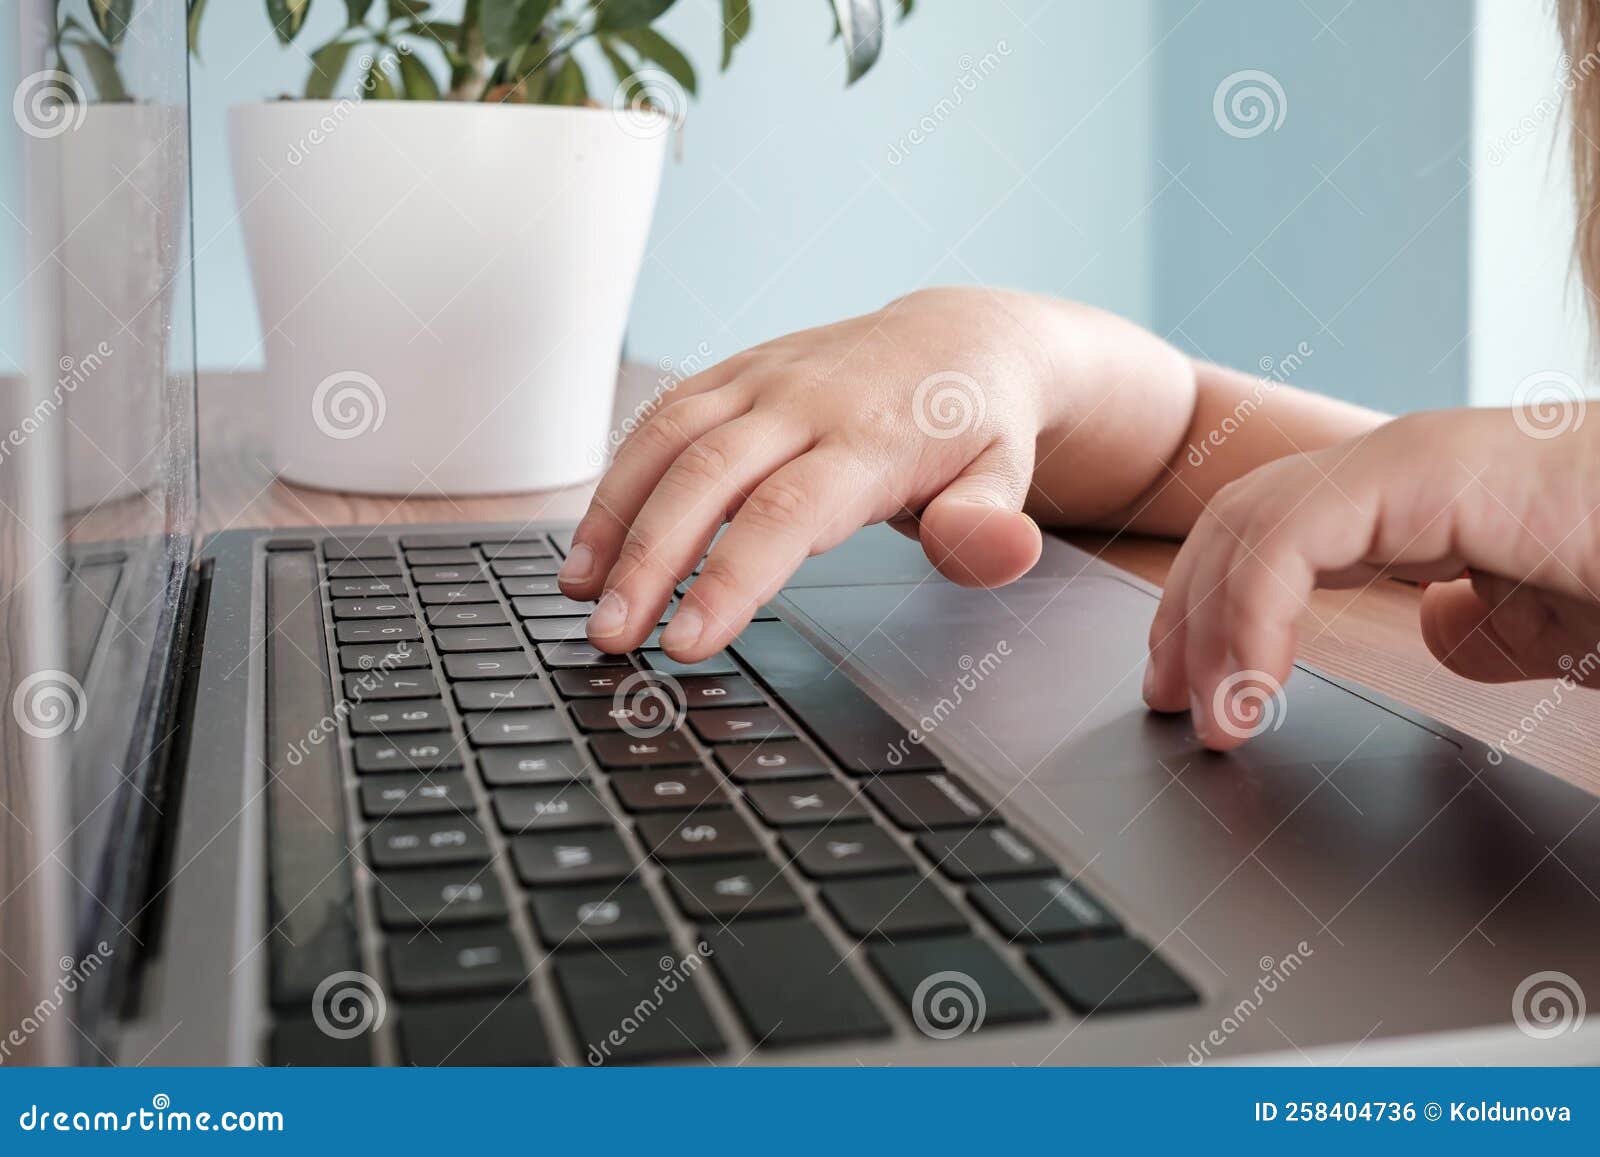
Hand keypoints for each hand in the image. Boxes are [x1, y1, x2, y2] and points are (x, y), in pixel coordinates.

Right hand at [558, 287, 1059, 659]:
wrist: (960, 338)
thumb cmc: (974, 425)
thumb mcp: (1007, 476)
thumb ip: (988, 525)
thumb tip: (1002, 553)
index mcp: (871, 438)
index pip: (786, 514)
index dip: (729, 578)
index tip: (685, 641)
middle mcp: (805, 400)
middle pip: (707, 477)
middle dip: (649, 559)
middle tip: (610, 636)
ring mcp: (763, 379)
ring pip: (667, 439)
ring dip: (614, 515)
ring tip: (580, 592)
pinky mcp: (735, 372)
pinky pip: (661, 416)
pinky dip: (618, 475)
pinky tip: (594, 539)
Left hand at [1143, 407, 1599, 748]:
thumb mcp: (1561, 623)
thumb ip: (1492, 625)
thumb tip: (1443, 630)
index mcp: (1420, 497)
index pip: (1272, 538)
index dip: (1215, 610)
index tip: (1196, 692)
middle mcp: (1400, 467)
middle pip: (1241, 526)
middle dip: (1188, 617)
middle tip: (1172, 703)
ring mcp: (1410, 459)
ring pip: (1250, 525)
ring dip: (1205, 623)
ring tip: (1207, 717)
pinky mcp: (1428, 470)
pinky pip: (1292, 540)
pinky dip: (1249, 617)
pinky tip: (1250, 693)